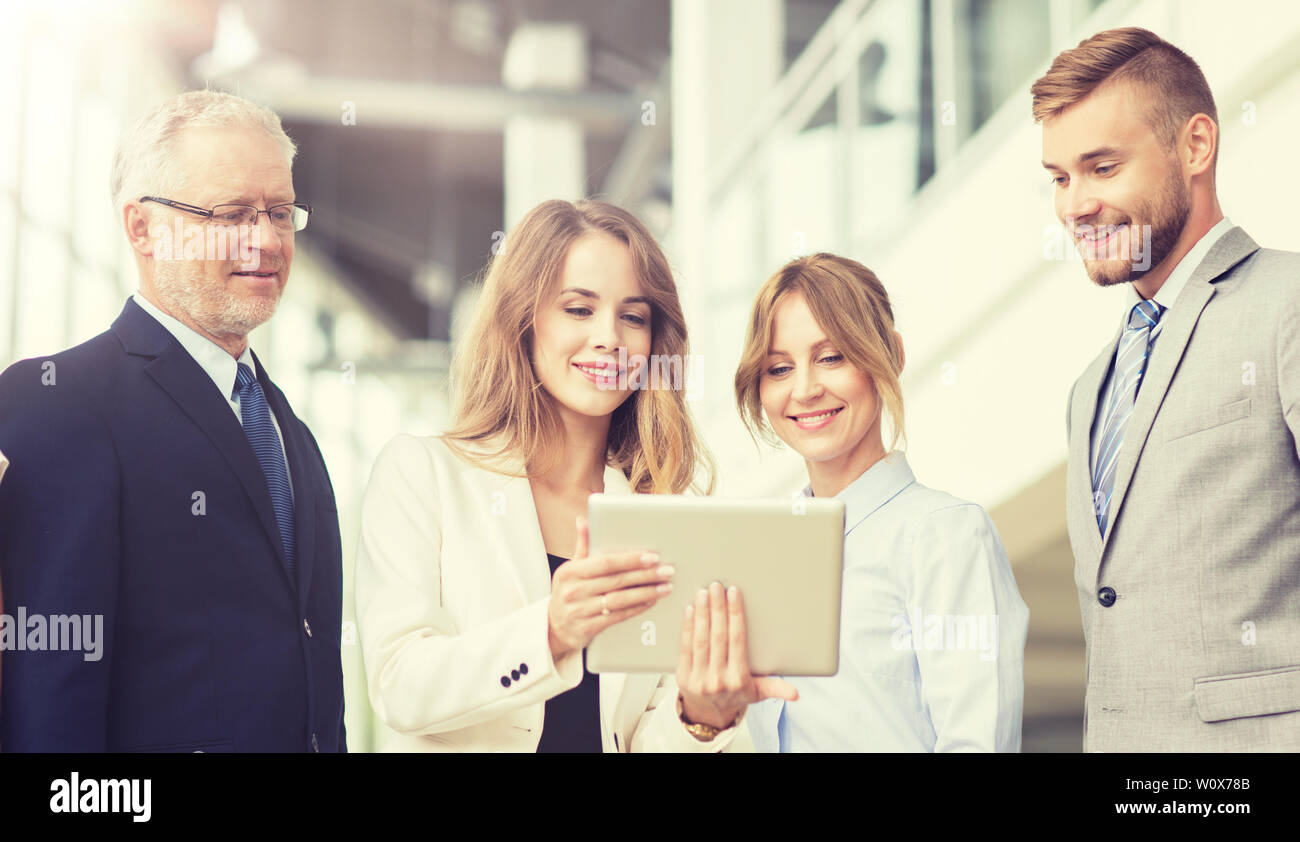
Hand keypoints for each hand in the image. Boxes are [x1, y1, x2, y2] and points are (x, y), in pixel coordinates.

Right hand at [547, 516, 673, 659]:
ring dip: (647, 592)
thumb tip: (584, 520)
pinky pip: (618, 616)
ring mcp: (581, 611)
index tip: (652, 556)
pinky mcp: (589, 628)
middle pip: (617, 580)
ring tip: (666, 587)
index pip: (605, 563)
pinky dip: (637, 608)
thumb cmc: (568, 591)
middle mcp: (574, 591)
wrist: (554, 626)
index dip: (630, 559)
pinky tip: (651, 601)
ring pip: (620, 600)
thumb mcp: (571, 568)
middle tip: (667, 571)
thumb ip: (583, 545)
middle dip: (646, 575)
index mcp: (570, 572)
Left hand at [677, 583, 797, 730]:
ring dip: (701, 614)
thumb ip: (776, 688)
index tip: (734, 593)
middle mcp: (718, 679)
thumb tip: (796, 695)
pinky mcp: (682, 675)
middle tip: (716, 587)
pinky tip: (690, 610)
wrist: (708, 714)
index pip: (737, 640)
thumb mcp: (758, 693)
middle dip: (717, 609)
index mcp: (739, 679)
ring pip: (700, 639)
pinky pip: (685, 647)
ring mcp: (698, 677)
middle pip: (718, 636)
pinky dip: (687, 627)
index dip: (735, 615)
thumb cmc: (736, 695)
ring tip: (703, 593)